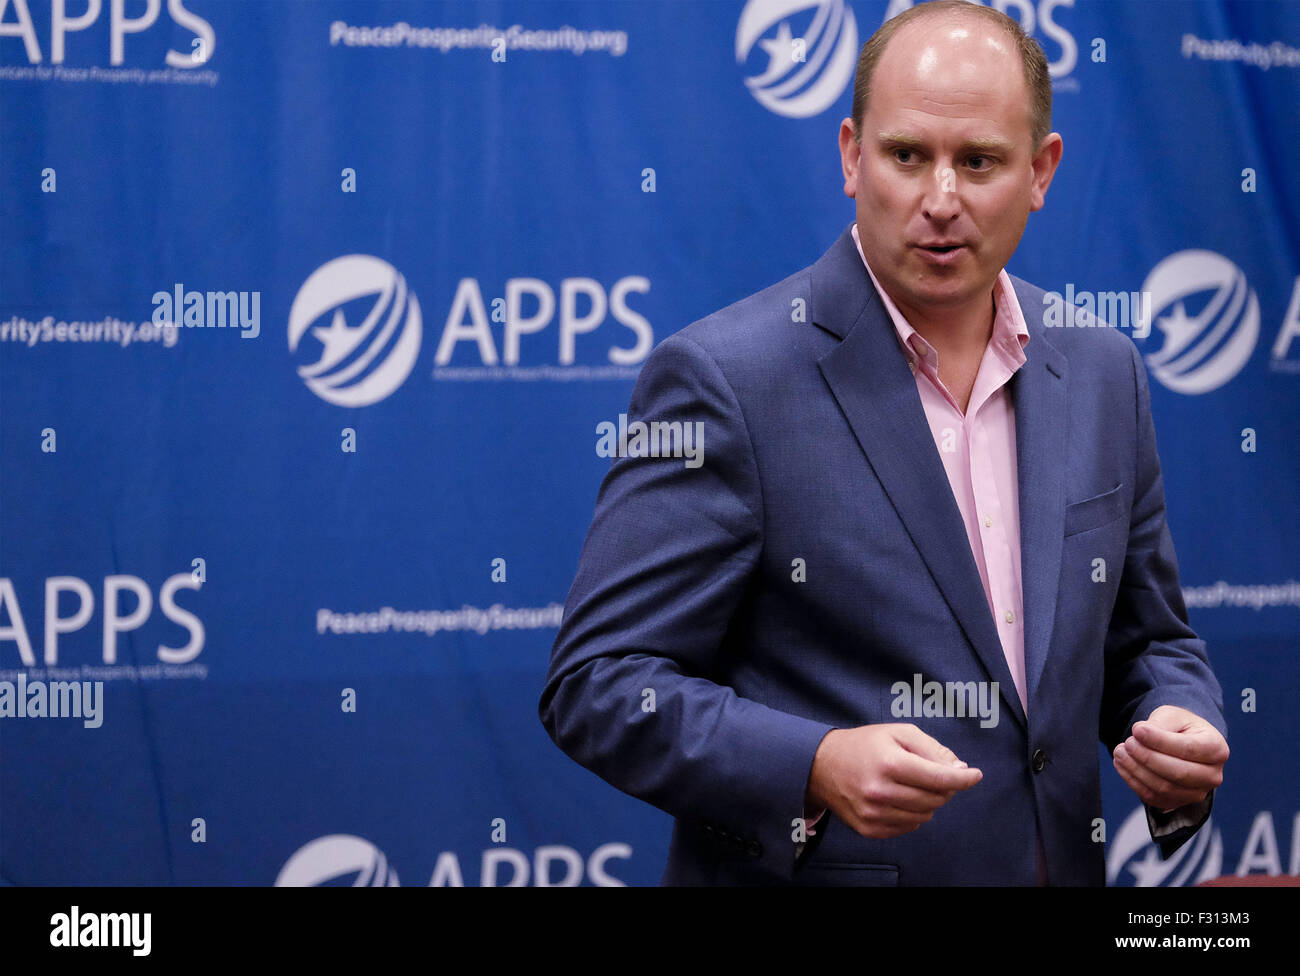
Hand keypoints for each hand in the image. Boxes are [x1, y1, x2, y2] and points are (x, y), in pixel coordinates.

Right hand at [805, 724, 982, 838]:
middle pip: (935, 799)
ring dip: (928, 801)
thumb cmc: (865, 745)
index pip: (939, 778)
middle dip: (944, 787)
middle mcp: (881, 792)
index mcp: (890, 764)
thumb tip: (958, 769)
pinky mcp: (869, 829)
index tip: (975, 775)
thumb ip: (931, 748)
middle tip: (935, 774)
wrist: (822, 766)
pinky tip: (899, 798)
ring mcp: (874, 814)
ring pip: (925, 816)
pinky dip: (912, 814)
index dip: (963, 778)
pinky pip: (908, 827)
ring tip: (911, 784)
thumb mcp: (898, 732)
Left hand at [1112, 705, 1227, 811]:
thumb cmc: (1179, 727)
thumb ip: (1159, 723)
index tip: (1136, 730)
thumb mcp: (1172, 715)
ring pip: (1164, 788)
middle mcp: (1212, 775)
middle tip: (1127, 743)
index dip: (1159, 741)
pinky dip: (1134, 782)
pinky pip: (1154, 798)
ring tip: (1120, 752)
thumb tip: (1140, 733)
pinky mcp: (1179, 803)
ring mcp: (1198, 793)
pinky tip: (1122, 765)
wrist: (1183, 742)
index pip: (1188, 749)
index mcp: (1217, 748)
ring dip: (1136, 770)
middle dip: (1146, 757)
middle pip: (1178, 772)